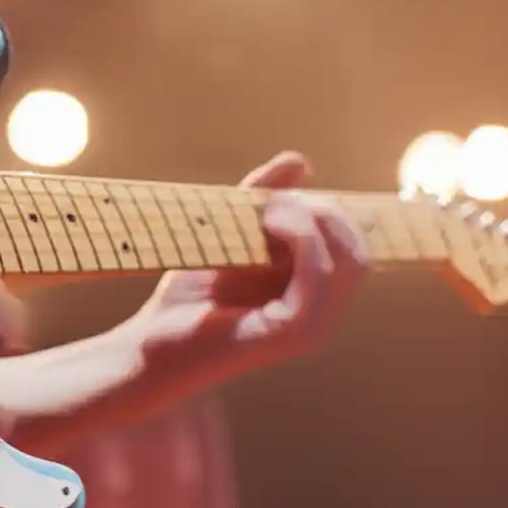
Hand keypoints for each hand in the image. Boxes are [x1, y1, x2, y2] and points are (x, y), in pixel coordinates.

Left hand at [137, 152, 368, 375]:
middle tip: (270, 201)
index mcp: (314, 297)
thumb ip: (261, 198)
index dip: (324, 210)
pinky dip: (301, 237)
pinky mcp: (292, 333)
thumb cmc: (186, 297)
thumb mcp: (227, 234)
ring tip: (265, 210)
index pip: (352, 243)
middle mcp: (322, 315)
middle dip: (323, 211)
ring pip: (349, 259)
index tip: (275, 197)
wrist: (150, 346)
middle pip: (358, 249)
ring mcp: (312, 327)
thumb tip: (299, 160)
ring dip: (310, 219)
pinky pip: (320, 275)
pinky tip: (266, 222)